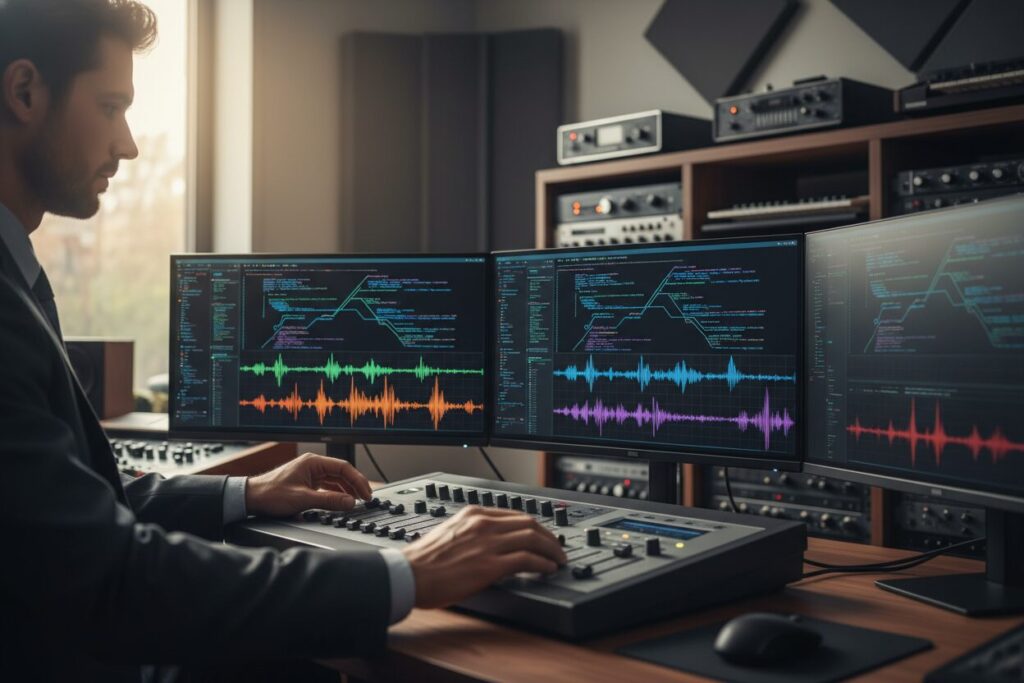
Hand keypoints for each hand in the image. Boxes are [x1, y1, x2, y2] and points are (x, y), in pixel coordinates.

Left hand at [245, 453, 372, 517]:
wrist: (251, 498)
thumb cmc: (271, 494)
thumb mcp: (303, 499)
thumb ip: (329, 501)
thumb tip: (350, 502)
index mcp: (313, 462)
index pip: (343, 468)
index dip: (358, 481)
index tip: (366, 494)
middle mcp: (313, 465)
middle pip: (341, 473)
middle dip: (355, 485)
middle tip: (366, 498)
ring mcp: (309, 474)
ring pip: (335, 480)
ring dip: (347, 490)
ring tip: (357, 501)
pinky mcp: (306, 483)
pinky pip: (327, 486)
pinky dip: (336, 493)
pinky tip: (341, 501)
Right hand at [402, 506, 567, 608]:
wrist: (408, 574)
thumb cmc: (422, 561)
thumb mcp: (449, 534)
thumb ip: (471, 533)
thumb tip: (486, 545)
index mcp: (472, 514)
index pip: (514, 514)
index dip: (533, 525)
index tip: (541, 534)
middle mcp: (483, 524)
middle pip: (529, 523)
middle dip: (549, 535)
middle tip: (557, 547)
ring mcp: (488, 543)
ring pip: (533, 538)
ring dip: (552, 549)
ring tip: (559, 559)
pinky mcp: (490, 565)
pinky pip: (527, 559)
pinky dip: (543, 563)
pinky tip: (548, 569)